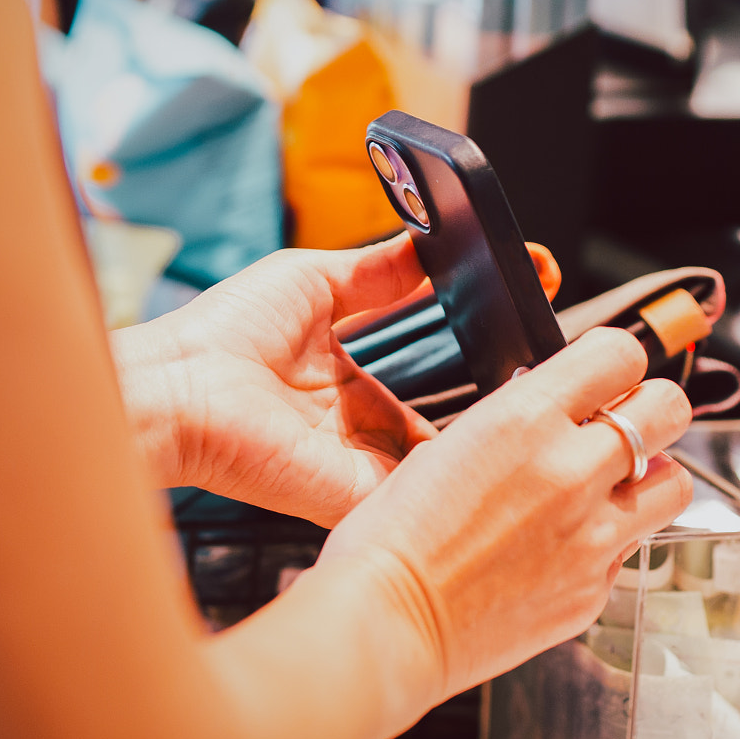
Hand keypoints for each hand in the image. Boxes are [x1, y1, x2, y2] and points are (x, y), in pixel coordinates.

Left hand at [114, 238, 554, 527]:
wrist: (178, 390)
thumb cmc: (222, 336)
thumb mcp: (314, 281)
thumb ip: (381, 270)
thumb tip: (430, 245)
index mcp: (352, 380)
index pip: (438, 366)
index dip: (488, 338)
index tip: (532, 295)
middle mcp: (365, 426)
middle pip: (455, 418)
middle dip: (509, 390)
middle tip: (560, 356)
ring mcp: (367, 463)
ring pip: (453, 457)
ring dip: (500, 430)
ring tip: (555, 387)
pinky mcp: (363, 493)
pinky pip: (430, 488)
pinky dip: (469, 466)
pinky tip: (511, 429)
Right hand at [317, 328, 693, 703]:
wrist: (388, 622)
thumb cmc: (397, 535)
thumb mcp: (454, 441)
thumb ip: (523, 419)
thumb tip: (569, 408)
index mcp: (527, 419)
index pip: (622, 354)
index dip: (618, 362)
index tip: (608, 376)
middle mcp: (571, 471)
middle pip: (670, 408)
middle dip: (653, 409)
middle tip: (628, 425)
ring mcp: (592, 536)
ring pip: (675, 483)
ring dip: (651, 477)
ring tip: (614, 488)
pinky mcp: (595, 589)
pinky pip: (631, 549)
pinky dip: (611, 541)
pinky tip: (566, 547)